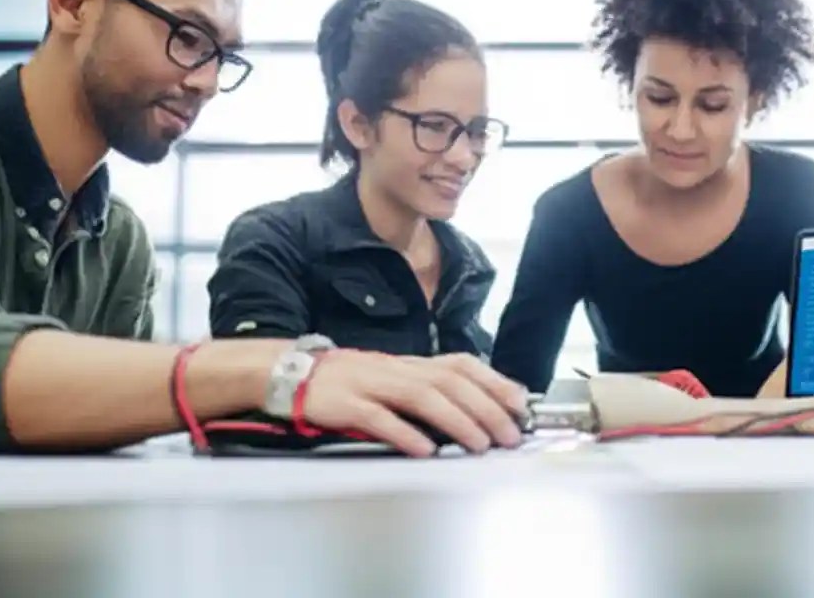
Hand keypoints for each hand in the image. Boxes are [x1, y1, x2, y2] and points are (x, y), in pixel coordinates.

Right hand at [301, 351, 528, 456]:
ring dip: (456, 420)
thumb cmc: (350, 381)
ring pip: (421, 396)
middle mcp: (397, 369)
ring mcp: (371, 384)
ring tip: (479, 444)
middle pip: (449, 381)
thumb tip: (475, 410)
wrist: (294, 373)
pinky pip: (378, 418)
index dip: (494, 382)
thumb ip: (430, 391)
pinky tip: (424, 450)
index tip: (520, 404)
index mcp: (411, 363)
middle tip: (508, 434)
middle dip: (485, 407)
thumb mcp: (394, 379)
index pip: (462, 364)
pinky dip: (404, 433)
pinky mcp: (345, 404)